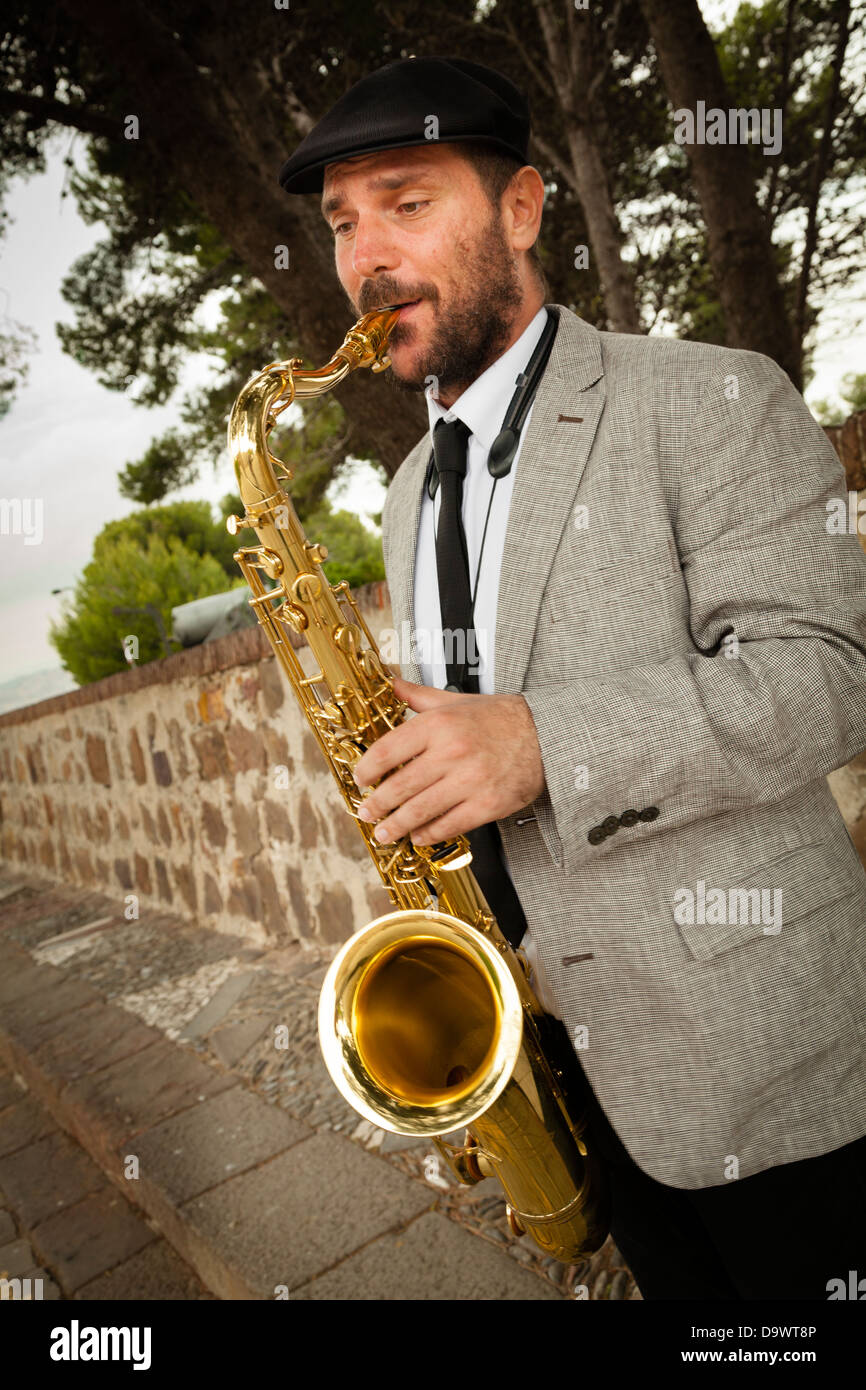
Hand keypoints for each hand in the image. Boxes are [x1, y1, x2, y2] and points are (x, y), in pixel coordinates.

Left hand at [352, 676, 545, 845]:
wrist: (546, 735)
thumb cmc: (500, 719)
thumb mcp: (456, 701)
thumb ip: (420, 696)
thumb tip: (393, 685)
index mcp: (439, 724)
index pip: (388, 749)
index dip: (367, 769)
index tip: (361, 779)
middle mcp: (451, 751)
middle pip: (400, 785)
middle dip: (377, 804)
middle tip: (367, 812)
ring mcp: (470, 780)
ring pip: (420, 810)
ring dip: (397, 825)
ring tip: (384, 832)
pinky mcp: (488, 804)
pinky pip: (450, 824)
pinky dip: (429, 834)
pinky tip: (419, 836)